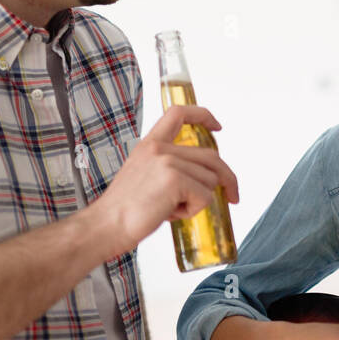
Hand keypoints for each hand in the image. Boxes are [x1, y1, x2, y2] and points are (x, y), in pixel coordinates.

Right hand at [91, 104, 239, 254]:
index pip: (179, 113)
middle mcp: (160, 149)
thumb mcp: (143, 175)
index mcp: (150, 144)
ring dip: (199, 200)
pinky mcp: (175, 179)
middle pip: (211, 156)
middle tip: (233, 196)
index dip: (203, 116)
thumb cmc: (123, 209)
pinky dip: (194, 210)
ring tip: (172, 208)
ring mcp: (168, 162)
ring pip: (210, 180)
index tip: (216, 127)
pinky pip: (205, 196)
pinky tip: (171, 214)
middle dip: (228, 177)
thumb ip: (169, 167)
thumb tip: (202, 178)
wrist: (105, 226)